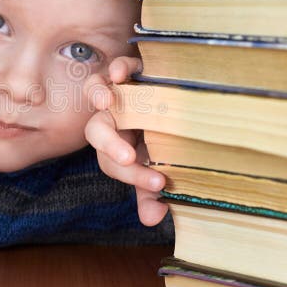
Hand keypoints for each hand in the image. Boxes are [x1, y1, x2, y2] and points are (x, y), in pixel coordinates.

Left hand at [84, 56, 167, 225]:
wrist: (190, 102)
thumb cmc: (171, 138)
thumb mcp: (163, 165)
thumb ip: (151, 189)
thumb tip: (152, 219)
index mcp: (118, 146)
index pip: (112, 164)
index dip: (133, 176)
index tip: (161, 184)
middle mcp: (114, 120)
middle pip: (96, 132)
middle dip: (111, 147)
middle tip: (129, 158)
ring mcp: (120, 93)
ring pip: (96, 92)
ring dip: (97, 96)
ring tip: (106, 102)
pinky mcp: (134, 70)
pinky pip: (119, 66)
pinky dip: (118, 68)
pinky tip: (121, 75)